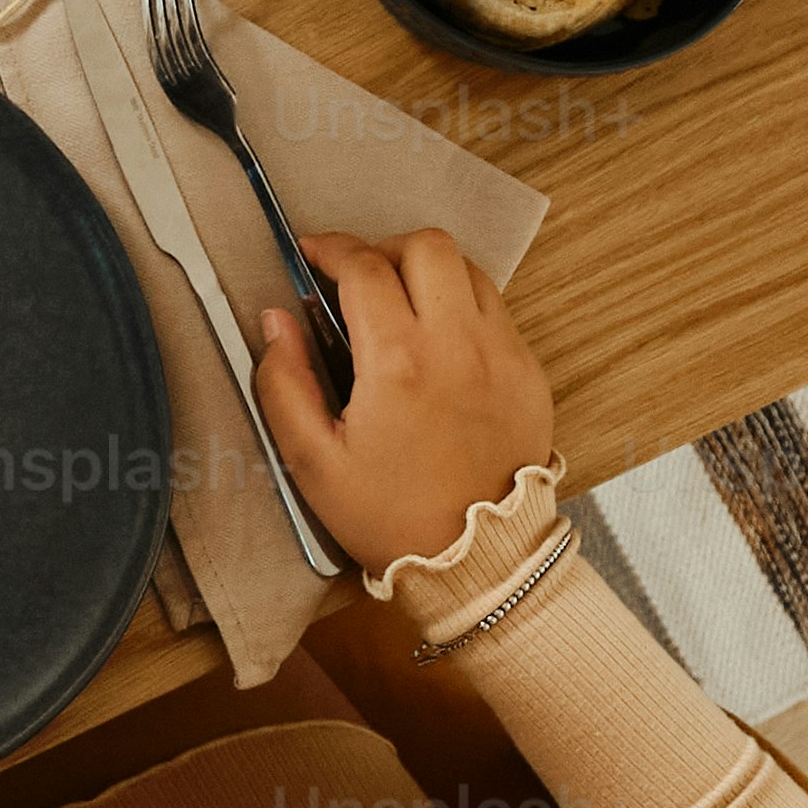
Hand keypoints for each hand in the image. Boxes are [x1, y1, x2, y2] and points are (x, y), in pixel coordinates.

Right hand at [249, 227, 556, 572]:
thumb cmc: (391, 517)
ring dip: (428, 271)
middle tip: (357, 278)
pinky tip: (439, 342)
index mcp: (398, 362)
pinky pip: (497, 310)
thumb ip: (284, 383)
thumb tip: (278, 321)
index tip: (310, 256)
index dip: (329, 249)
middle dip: (384, 248)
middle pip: (426, 246)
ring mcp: (502, 355)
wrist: (477, 561)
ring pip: (468, 269)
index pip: (364, 267)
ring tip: (400, 304)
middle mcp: (457, 345)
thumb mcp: (313, 462)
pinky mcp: (529, 373)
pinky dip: (463, 306)